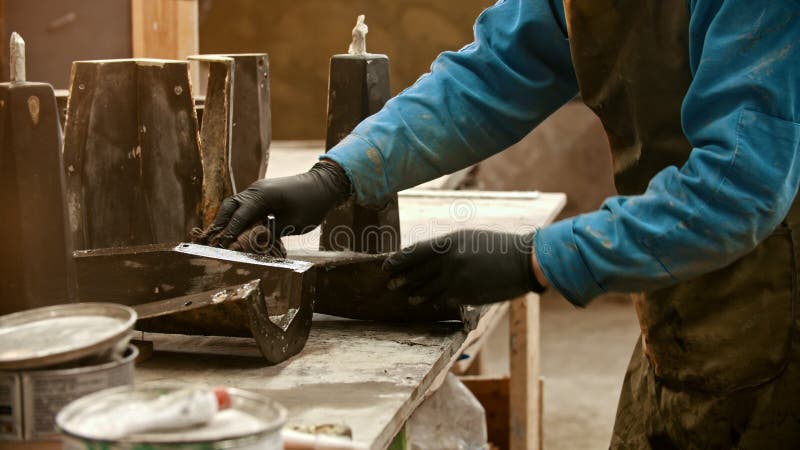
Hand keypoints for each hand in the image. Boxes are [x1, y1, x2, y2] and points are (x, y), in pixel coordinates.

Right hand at [209, 162, 350, 246]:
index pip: (239, 216)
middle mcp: (256, 190)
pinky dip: (239, 218)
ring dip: (227, 221)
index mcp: (262, 195)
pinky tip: (237, 231)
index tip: (221, 246)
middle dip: (220, 224)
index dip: (229, 232)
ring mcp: (259, 191)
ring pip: (236, 206)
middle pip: (230, 207)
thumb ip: (270, 234)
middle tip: (211, 241)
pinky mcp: (264, 195)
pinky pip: (246, 206)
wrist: (325, 185)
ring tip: (219, 238)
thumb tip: (250, 244)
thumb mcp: (293, 224)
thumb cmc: (312, 204)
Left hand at [382, 229, 545, 305]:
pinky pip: (445, 299)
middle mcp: (449, 258)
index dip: (399, 259)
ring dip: (416, 293)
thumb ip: (451, 249)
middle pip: (417, 270)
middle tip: (389, 283)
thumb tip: (433, 259)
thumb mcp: (471, 240)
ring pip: (428, 288)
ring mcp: (455, 277)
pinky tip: (431, 303)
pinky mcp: (464, 293)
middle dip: (402, 277)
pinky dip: (437, 301)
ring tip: (407, 297)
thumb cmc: (499, 248)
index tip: (388, 264)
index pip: (416, 250)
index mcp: (450, 241)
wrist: (523, 261)